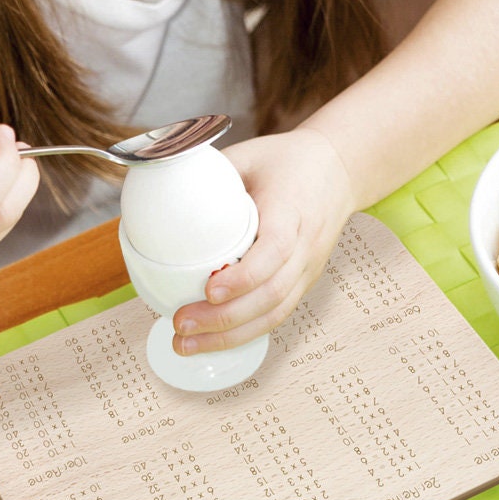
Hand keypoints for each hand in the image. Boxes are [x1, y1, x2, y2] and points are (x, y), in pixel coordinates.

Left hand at [170, 127, 355, 354]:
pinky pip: (276, 314)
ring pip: (275, 313)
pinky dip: (244, 333)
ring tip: (185, 344)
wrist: (337, 169)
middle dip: (224, 318)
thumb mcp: (248, 155)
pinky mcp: (303, 282)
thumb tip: (160, 190)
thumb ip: (211, 174)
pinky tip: (211, 341)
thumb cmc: (287, 161)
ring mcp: (308, 269)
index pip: (276, 250)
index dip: (244, 276)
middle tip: (180, 324)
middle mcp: (306, 247)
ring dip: (230, 336)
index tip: (209, 289)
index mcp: (292, 210)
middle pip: (272, 295)